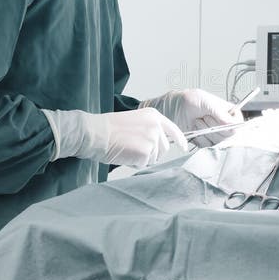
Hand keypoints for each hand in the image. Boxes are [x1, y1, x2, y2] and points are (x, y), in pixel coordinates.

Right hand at [42, 107, 186, 168]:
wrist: (95, 133)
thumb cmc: (109, 128)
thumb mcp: (134, 121)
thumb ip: (149, 129)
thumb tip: (158, 143)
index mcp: (153, 116)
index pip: (173, 129)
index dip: (179, 139)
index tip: (182, 145)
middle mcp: (156, 126)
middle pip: (164, 147)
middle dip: (152, 152)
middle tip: (133, 148)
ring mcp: (152, 138)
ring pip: (155, 157)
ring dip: (143, 157)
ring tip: (127, 149)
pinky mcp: (146, 151)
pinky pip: (145, 163)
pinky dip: (135, 162)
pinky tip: (125, 154)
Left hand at [140, 89, 241, 145]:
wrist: (170, 110)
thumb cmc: (187, 101)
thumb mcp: (205, 101)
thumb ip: (220, 112)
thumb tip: (233, 123)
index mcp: (227, 111)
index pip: (238, 122)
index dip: (231, 124)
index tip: (221, 121)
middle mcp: (223, 123)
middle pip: (229, 134)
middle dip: (215, 127)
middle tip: (204, 117)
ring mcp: (214, 133)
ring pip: (219, 141)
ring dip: (206, 132)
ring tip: (197, 121)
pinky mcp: (206, 141)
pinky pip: (209, 146)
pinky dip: (201, 139)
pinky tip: (195, 130)